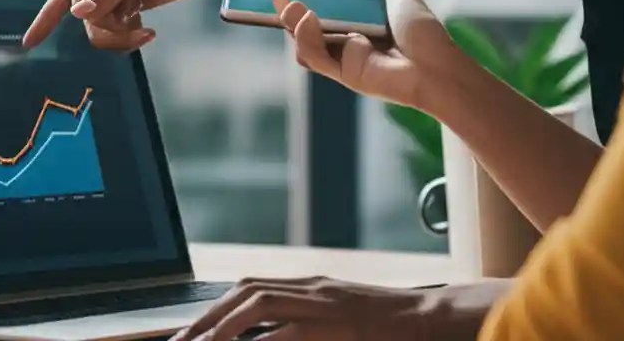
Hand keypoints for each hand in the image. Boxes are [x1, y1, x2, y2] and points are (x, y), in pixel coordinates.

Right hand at [22, 0, 266, 50]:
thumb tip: (79, 13)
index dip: (46, 20)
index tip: (30, 42)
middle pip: (87, 21)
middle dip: (109, 32)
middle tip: (138, 32)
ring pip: (103, 30)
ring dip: (123, 38)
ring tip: (146, 33)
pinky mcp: (131, 9)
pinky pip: (119, 33)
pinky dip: (131, 37)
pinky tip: (148, 31)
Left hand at [170, 276, 451, 340]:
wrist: (433, 318)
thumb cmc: (389, 327)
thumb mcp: (339, 321)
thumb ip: (302, 327)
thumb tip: (269, 337)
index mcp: (309, 287)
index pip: (250, 289)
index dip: (217, 309)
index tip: (190, 332)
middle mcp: (312, 289)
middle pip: (247, 292)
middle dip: (209, 317)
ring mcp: (324, 303)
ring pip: (260, 305)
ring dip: (225, 326)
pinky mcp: (338, 323)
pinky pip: (290, 333)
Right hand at [272, 0, 460, 110]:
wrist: (434, 64)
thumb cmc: (422, 32)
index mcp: (364, 21)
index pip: (333, 3)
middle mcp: (352, 39)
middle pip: (312, 24)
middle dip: (293, 9)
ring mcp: (345, 58)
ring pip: (307, 42)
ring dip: (293, 23)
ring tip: (288, 6)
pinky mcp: (343, 74)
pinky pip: (316, 57)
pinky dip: (306, 39)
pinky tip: (307, 19)